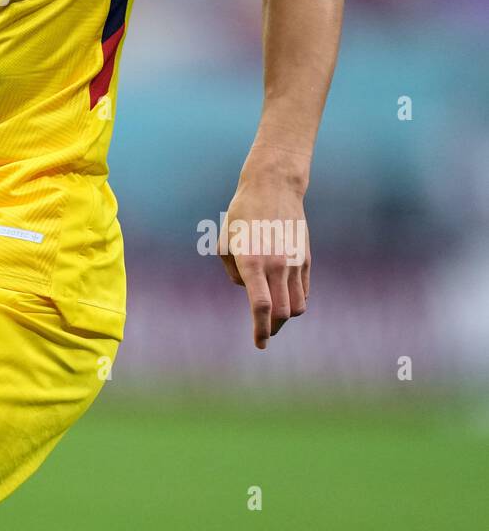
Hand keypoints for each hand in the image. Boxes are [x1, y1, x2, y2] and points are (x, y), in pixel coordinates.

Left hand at [217, 179, 309, 349]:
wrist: (273, 186)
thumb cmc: (242, 213)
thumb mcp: (225, 242)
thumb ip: (234, 272)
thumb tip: (248, 289)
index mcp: (252, 261)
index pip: (260, 305)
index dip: (260, 329)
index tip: (260, 344)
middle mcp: (276, 265)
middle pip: (281, 312)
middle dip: (272, 327)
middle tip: (264, 332)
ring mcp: (294, 262)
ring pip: (298, 306)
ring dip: (286, 316)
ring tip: (274, 316)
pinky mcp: (305, 257)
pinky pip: (304, 290)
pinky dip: (296, 300)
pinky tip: (285, 298)